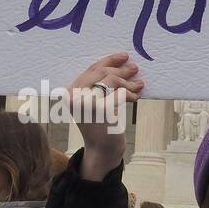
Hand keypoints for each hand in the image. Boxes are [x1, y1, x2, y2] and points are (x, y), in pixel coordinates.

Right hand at [68, 53, 143, 180]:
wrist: (102, 151)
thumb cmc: (101, 125)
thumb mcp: (94, 103)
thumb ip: (98, 85)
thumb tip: (121, 63)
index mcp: (70, 93)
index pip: (90, 69)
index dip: (108, 61)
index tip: (123, 57)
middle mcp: (74, 97)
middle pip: (101, 72)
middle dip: (121, 69)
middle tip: (135, 68)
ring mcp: (87, 103)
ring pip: (111, 80)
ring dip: (128, 82)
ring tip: (138, 84)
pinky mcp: (102, 110)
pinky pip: (119, 92)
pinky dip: (129, 93)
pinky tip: (135, 97)